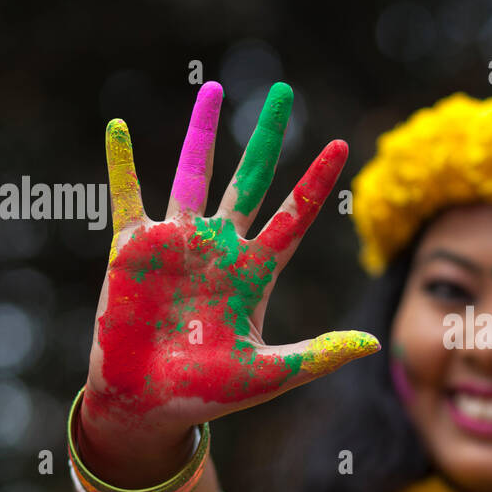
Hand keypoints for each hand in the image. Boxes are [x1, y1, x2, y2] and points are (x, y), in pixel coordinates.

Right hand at [83, 81, 379, 446]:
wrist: (149, 403)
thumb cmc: (209, 392)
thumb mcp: (271, 373)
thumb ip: (319, 354)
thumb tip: (374, 344)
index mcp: (255, 271)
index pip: (295, 215)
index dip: (316, 181)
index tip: (341, 145)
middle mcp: (220, 247)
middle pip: (251, 179)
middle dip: (268, 137)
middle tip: (284, 91)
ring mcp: (177, 243)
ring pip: (193, 173)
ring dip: (202, 132)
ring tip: (213, 88)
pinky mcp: (134, 249)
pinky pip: (126, 195)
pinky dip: (120, 162)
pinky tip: (117, 125)